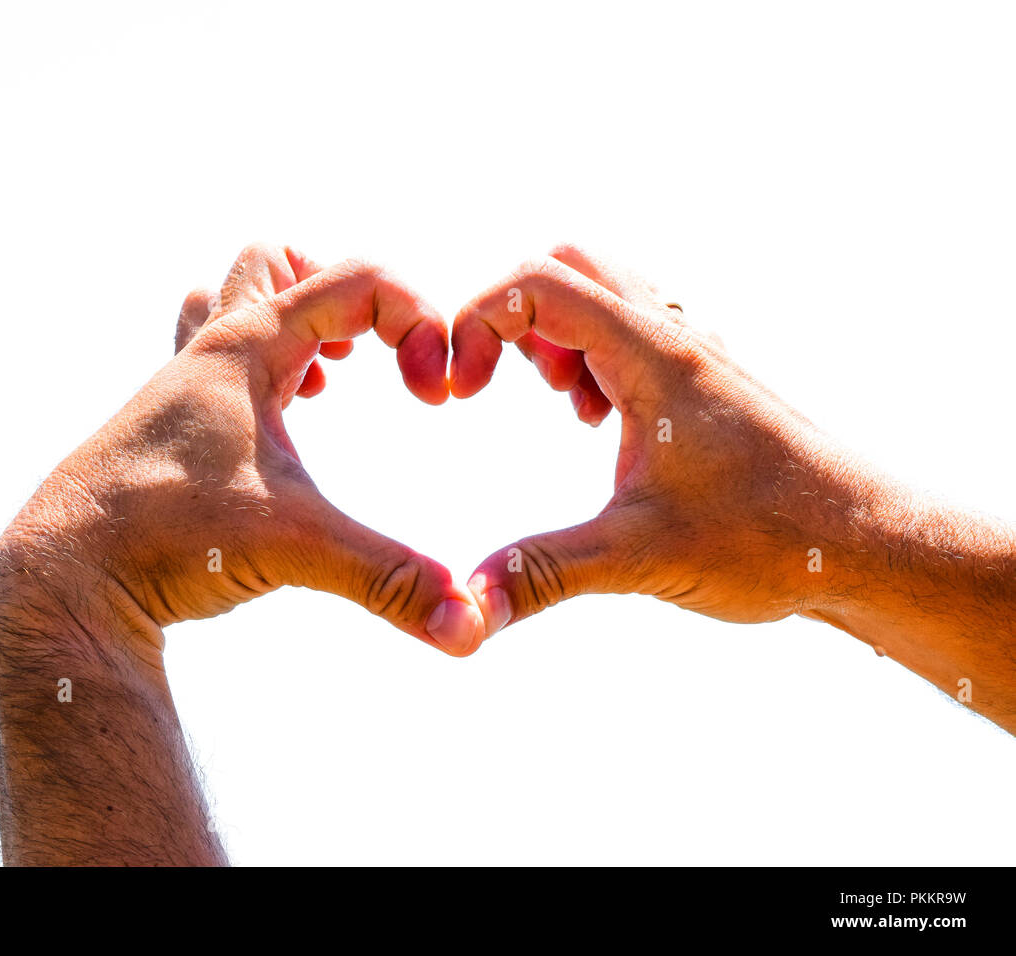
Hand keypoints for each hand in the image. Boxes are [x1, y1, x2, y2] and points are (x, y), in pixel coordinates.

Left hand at [0, 243, 485, 656]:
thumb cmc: (163, 541)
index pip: (356, 277)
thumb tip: (470, 628)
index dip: (418, 319)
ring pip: (228, 301)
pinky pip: (211, 361)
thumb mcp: (296, 550)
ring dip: (284, 323)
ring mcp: (179, 387)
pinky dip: (254, 372)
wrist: (62, 574)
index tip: (436, 395)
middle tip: (369, 358)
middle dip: (339, 293)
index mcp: (246, 349)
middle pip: (275, 260)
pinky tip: (277, 431)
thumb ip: (390, 581)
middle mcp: (208, 353)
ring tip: (321, 383)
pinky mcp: (165, 429)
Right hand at [451, 243, 891, 634]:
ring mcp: (695, 355)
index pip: (540, 283)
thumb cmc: (772, 540)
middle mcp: (676, 337)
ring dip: (558, 333)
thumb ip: (542, 575)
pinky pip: (634, 329)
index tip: (462, 389)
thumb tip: (463, 608)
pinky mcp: (706, 383)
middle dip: (514, 313)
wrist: (870, 545)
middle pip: (572, 264)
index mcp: (654, 356)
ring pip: (607, 293)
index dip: (477, 320)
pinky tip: (600, 421)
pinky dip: (593, 354)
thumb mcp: (640, 557)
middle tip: (504, 382)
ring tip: (560, 403)